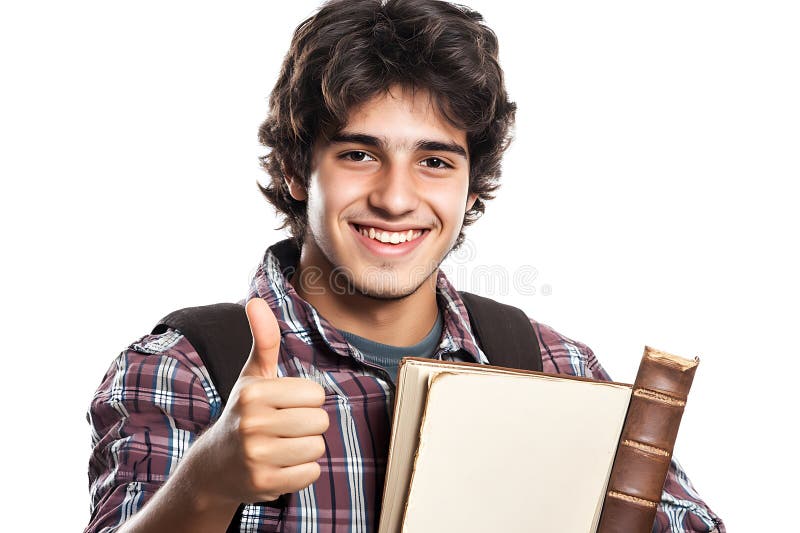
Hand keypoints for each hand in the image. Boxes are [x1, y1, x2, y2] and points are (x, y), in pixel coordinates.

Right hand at [201, 297, 329, 503]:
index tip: (284, 405)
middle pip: (320, 421)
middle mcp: (252, 424)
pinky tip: (280, 465)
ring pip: (317, 448)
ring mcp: (257, 456)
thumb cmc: (243, 414)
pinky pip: (310, 473)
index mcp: (253, 393)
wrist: (214, 466)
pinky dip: (302, 471)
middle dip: (308, 425)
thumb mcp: (252, 377)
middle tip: (283, 428)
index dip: (306, 401)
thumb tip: (256, 302)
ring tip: (281, 446)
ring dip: (306, 448)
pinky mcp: (264, 483)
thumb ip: (263, 340)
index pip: (316, 394)